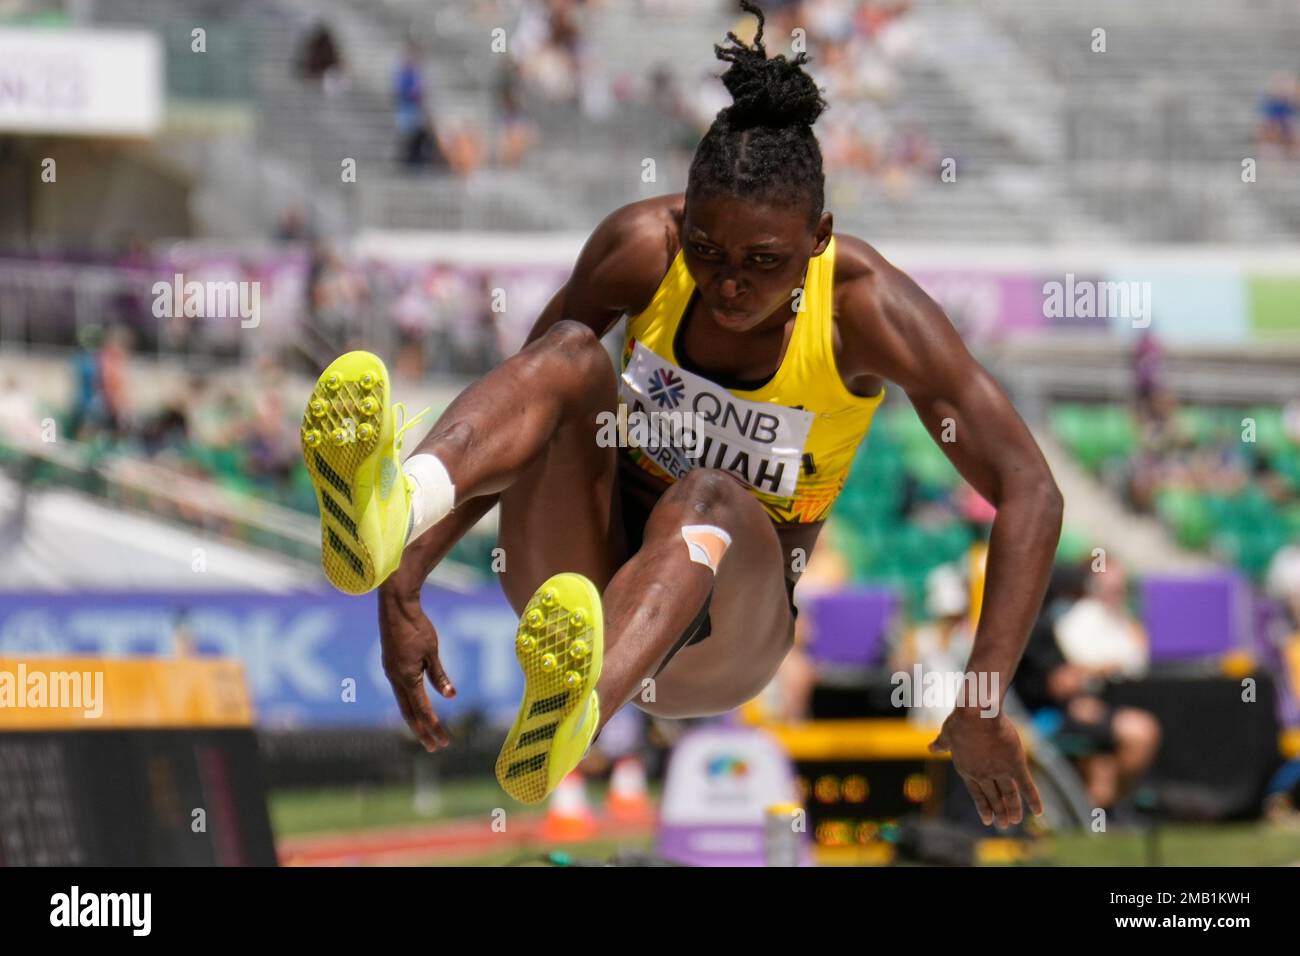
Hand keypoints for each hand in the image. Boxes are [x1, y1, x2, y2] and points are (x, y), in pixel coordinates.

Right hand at [378, 584, 455, 751]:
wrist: (396, 606)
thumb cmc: (416, 626)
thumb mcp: (432, 651)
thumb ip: (439, 675)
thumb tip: (450, 696)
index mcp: (407, 677)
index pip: (422, 708)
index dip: (433, 726)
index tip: (443, 741)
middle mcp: (395, 678)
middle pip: (409, 712)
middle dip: (422, 730)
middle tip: (433, 747)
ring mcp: (391, 671)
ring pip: (403, 702)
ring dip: (415, 718)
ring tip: (425, 731)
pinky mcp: (391, 664)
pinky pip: (400, 689)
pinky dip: (409, 702)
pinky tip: (416, 704)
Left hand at [928, 708, 1043, 827]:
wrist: (977, 715)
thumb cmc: (960, 721)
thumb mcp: (947, 733)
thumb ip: (941, 743)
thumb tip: (931, 747)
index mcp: (966, 769)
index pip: (976, 792)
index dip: (983, 806)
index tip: (987, 819)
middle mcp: (982, 774)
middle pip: (993, 797)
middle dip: (999, 812)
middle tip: (1004, 825)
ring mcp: (999, 771)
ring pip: (1008, 795)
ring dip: (1012, 810)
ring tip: (1015, 822)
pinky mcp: (1014, 765)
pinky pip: (1026, 786)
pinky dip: (1033, 799)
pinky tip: (1039, 812)